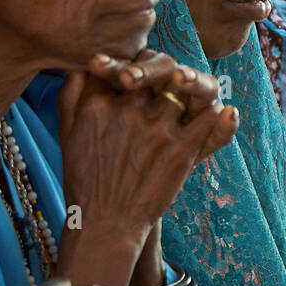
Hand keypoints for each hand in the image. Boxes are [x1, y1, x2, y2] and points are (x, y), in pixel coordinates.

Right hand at [54, 66, 237, 285]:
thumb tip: (85, 62)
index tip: (133, 70)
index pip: (120, 62)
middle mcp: (129, 110)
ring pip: (185, 85)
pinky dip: (218, 112)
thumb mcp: (66, 132)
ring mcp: (158, 128)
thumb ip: (72, 93)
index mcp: (98, 104)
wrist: (106, 224)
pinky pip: (210, 117)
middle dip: (159, 66)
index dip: (129, 60)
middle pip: (156, 66)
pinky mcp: (183, 149)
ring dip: (192, 82)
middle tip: (163, 73)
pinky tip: (219, 110)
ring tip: (189, 84)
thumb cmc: (85, 178)